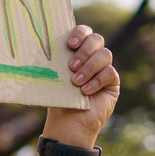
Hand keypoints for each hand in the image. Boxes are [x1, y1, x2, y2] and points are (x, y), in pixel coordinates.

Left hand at [44, 25, 119, 147]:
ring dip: (89, 67)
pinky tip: (85, 92)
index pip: (84, 32)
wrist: (68, 123)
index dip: (80, 33)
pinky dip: (96, 81)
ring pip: (105, 54)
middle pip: (97, 39)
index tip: (70, 44)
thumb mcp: (54, 78)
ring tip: (75, 82)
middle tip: (71, 66)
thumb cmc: (58, 99)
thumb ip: (54, 61)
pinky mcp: (112, 81)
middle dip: (84, 51)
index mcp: (76, 51)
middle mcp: (92, 56)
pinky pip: (110, 73)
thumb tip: (41, 45)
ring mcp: (104, 68)